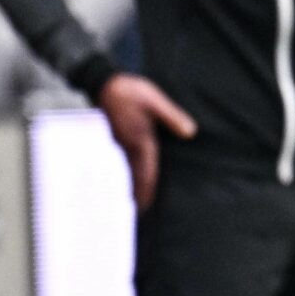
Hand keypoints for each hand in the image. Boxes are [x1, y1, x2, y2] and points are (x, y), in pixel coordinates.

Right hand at [97, 73, 197, 208]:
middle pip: (134, 176)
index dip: (147, 190)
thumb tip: (191, 133)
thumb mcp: (155, 100)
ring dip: (131, 185)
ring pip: (127, 170)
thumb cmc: (130, 91)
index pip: (146, 172)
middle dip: (137, 194)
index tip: (146, 207)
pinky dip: (127, 172)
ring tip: (134, 202)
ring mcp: (120, 143)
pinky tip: (128, 177)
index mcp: (141, 140)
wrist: (104, 83)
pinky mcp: (116, 138)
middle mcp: (129, 146)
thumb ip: (172, 117)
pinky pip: (122, 161)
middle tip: (139, 213)